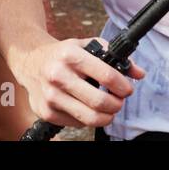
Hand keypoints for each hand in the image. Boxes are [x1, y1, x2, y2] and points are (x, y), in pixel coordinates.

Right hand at [17, 37, 145, 129]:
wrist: (29, 61)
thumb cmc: (61, 54)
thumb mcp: (85, 46)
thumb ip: (113, 56)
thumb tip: (138, 73)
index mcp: (70, 55)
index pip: (107, 76)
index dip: (123, 86)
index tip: (126, 89)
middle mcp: (58, 75)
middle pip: (100, 102)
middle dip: (117, 105)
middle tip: (118, 101)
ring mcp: (51, 95)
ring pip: (90, 118)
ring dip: (106, 116)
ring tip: (107, 108)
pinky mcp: (46, 112)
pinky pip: (77, 123)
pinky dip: (87, 118)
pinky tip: (85, 107)